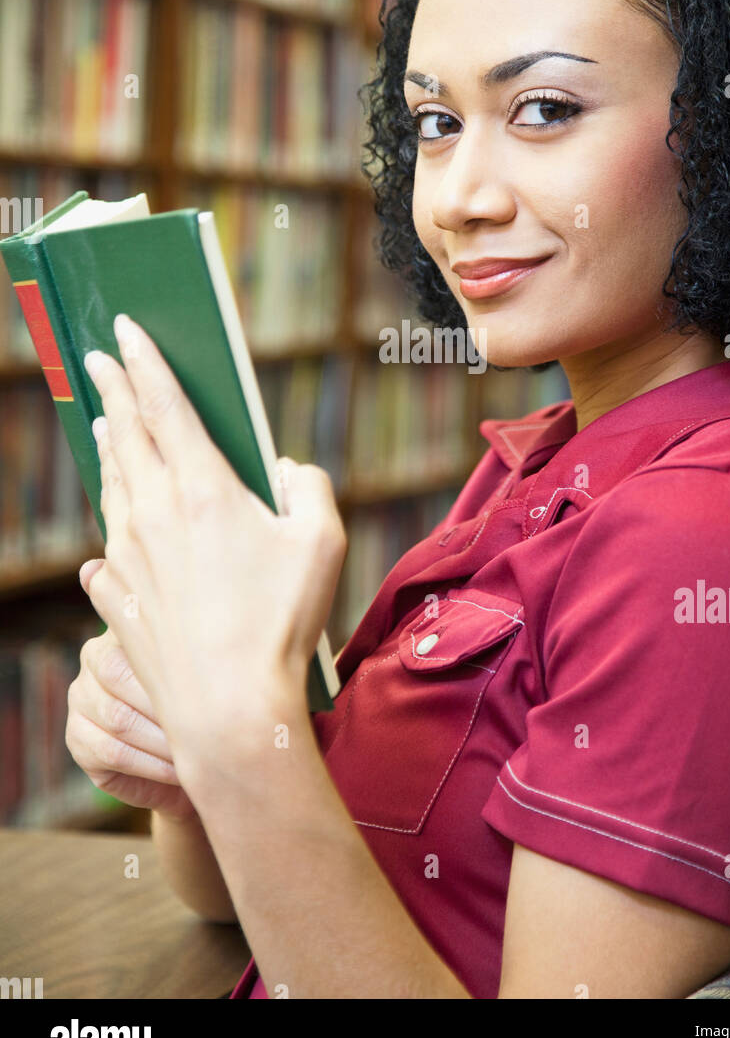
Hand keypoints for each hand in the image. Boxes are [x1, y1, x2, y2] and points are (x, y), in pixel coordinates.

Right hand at [66, 627, 196, 821]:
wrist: (185, 758)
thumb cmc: (204, 706)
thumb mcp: (206, 674)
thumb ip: (202, 657)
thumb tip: (225, 654)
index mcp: (127, 630)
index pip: (137, 639)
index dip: (173, 666)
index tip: (211, 689)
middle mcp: (95, 658)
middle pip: (119, 676)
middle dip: (167, 706)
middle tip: (208, 724)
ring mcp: (81, 698)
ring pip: (118, 718)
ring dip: (163, 740)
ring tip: (198, 751)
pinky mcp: (77, 738)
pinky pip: (113, 752)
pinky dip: (151, 765)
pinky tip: (178, 770)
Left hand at [78, 314, 346, 778]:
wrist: (227, 709)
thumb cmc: (282, 623)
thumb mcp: (321, 543)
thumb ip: (311, 488)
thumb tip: (290, 472)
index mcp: (203, 487)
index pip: (164, 404)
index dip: (145, 361)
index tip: (124, 329)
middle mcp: (154, 513)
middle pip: (126, 435)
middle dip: (114, 390)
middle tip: (99, 360)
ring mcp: (127, 557)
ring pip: (113, 486)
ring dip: (110, 449)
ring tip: (105, 427)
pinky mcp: (118, 598)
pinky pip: (108, 548)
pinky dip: (112, 526)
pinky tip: (111, 532)